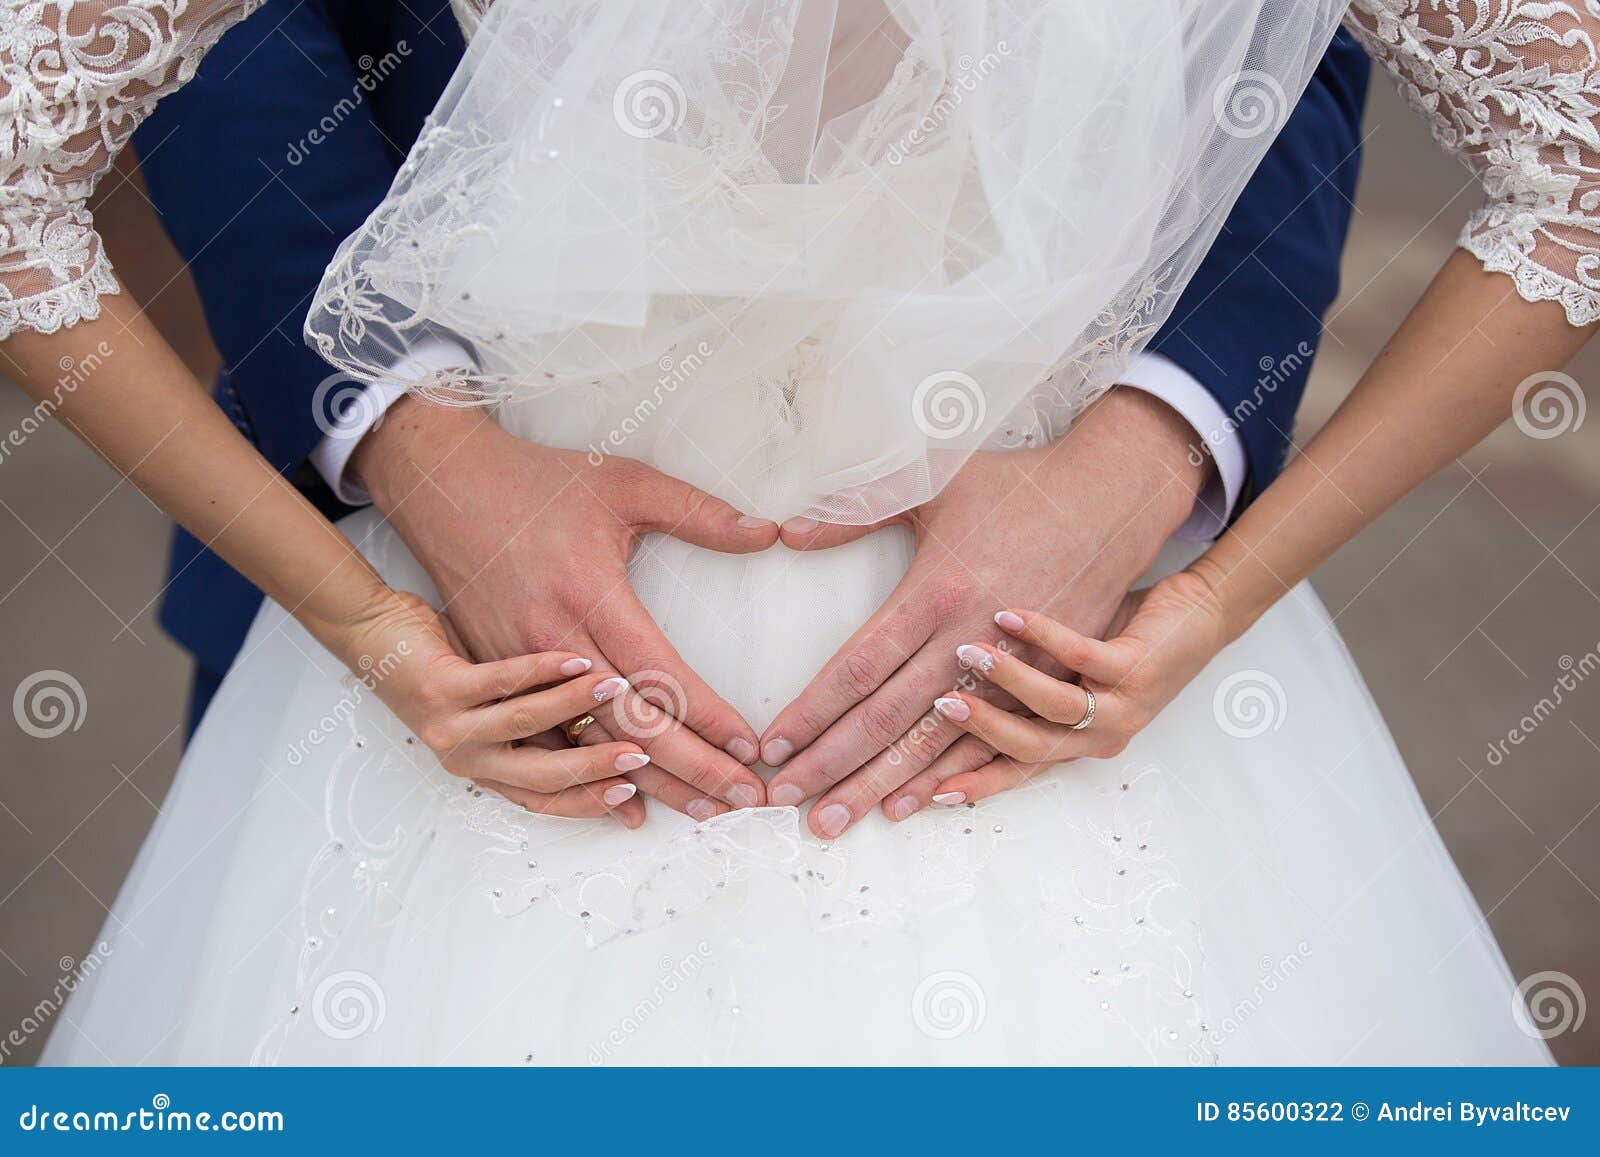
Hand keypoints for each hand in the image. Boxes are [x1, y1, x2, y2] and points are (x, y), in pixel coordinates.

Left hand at [334, 590, 655, 821]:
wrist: (374, 638)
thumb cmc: (442, 670)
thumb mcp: (491, 709)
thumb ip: (536, 725)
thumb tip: (600, 726)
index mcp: (483, 768)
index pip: (542, 800)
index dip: (588, 801)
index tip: (632, 796)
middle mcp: (466, 757)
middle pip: (539, 775)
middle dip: (595, 767)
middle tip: (639, 756)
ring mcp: (451, 725)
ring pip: (525, 724)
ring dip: (576, 706)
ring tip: (615, 689)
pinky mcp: (442, 687)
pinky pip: (502, 680)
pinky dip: (544, 669)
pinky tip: (576, 658)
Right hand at [352, 398, 776, 820]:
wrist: (443, 486)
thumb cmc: (538, 483)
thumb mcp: (625, 483)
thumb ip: (700, 513)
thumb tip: (769, 533)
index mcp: (591, 595)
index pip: (661, 675)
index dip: (709, 718)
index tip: (751, 748)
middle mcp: (554, 642)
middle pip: (633, 726)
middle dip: (696, 769)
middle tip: (747, 799)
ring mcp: (519, 666)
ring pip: (592, 745)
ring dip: (652, 784)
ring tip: (705, 811)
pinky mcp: (497, 677)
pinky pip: (545, 745)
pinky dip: (585, 782)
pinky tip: (626, 807)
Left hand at [760, 387, 1208, 837]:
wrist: (1114, 496)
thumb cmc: (1018, 486)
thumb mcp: (933, 480)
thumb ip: (856, 512)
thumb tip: (789, 533)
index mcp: (935, 589)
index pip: (859, 666)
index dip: (813, 710)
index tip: (773, 744)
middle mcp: (968, 636)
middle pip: (887, 717)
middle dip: (831, 764)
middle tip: (784, 802)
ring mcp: (1012, 668)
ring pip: (935, 742)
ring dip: (882, 785)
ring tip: (836, 821)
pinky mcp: (1048, 683)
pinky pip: (995, 745)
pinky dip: (954, 780)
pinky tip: (915, 806)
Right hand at [926, 569, 1230, 800]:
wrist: (1201, 618)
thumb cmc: (1128, 643)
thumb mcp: (1073, 674)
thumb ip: (1029, 684)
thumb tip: (957, 674)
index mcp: (1082, 743)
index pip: (1019, 769)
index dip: (977, 782)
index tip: (930, 793)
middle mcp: (1102, 734)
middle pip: (1032, 747)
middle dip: (981, 730)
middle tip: (938, 706)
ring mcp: (1122, 704)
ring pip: (1055, 706)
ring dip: (1007, 679)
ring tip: (967, 652)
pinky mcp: (1137, 667)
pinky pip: (1080, 655)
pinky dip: (1041, 635)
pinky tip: (1009, 615)